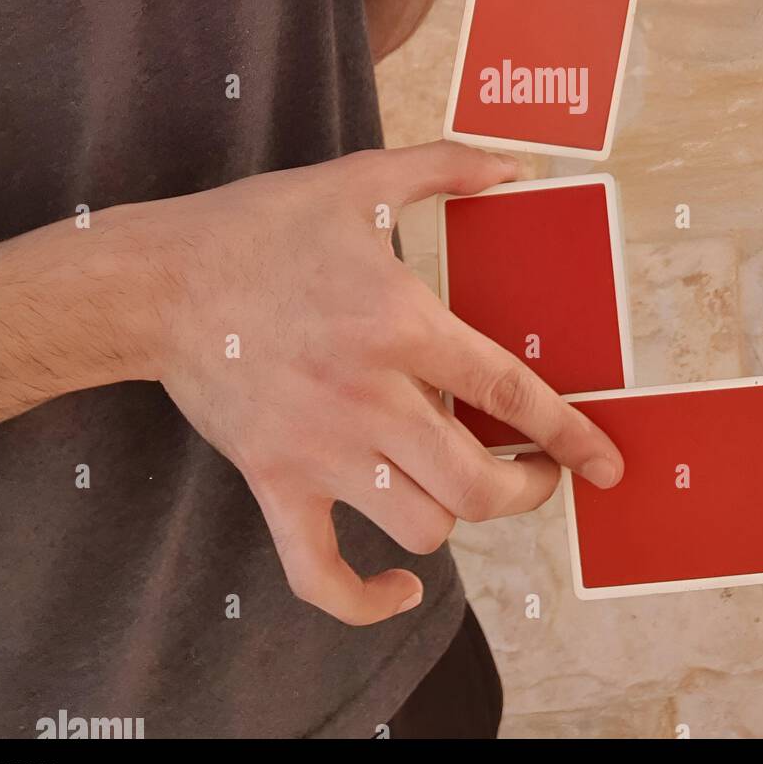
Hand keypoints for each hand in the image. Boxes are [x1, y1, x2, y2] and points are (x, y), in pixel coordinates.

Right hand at [125, 140, 623, 624]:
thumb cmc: (261, 227)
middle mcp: (369, 398)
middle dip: (527, 491)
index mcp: (401, 326)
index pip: (510, 394)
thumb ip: (446, 167)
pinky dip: (364, 597)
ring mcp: (319, 450)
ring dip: (454, 516)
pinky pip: (320, 574)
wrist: (157, 281)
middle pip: (477, 484)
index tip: (604, 462)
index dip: (571, 434)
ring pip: (420, 525)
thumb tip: (514, 166)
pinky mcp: (274, 482)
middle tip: (536, 474)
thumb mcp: (360, 179)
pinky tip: (395, 584)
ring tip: (459, 487)